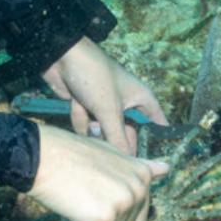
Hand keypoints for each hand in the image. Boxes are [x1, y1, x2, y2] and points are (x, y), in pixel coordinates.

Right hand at [26, 124, 170, 220]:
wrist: (44, 154)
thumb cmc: (72, 153)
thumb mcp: (112, 154)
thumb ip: (139, 167)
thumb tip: (168, 168)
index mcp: (143, 177)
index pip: (138, 214)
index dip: (112, 205)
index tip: (97, 189)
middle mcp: (138, 191)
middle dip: (102, 220)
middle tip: (83, 193)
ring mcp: (122, 206)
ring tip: (76, 196)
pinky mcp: (103, 220)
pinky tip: (69, 205)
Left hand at [41, 37, 167, 154]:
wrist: (62, 57)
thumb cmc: (94, 77)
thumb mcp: (109, 110)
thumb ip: (118, 138)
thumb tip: (127, 163)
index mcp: (142, 99)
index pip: (158, 125)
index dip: (156, 143)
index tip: (149, 162)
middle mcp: (127, 105)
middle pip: (127, 135)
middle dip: (114, 139)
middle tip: (109, 145)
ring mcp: (106, 107)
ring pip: (105, 133)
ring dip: (93, 128)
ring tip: (89, 115)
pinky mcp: (88, 109)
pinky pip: (88, 126)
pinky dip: (80, 118)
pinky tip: (75, 104)